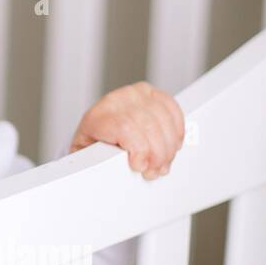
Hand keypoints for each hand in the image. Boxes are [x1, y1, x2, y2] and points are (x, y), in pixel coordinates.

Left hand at [69, 81, 184, 180]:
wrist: (94, 132)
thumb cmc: (93, 148)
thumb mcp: (90, 161)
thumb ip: (100, 165)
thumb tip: (112, 171)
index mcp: (96, 118)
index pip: (124, 127)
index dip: (139, 149)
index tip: (140, 166)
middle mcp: (115, 101)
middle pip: (147, 125)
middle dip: (157, 154)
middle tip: (154, 170)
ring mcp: (134, 94)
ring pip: (162, 118)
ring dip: (168, 146)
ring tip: (162, 163)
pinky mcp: (150, 93)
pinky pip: (171, 107)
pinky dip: (176, 130)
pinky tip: (172, 144)